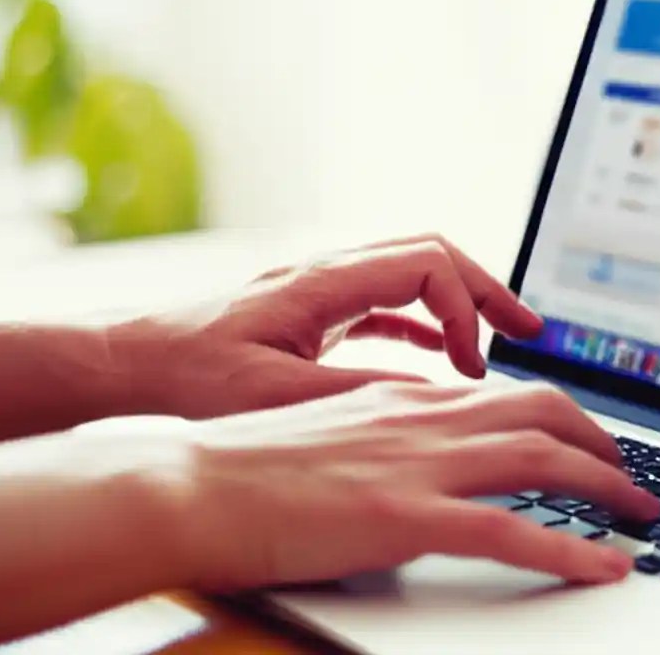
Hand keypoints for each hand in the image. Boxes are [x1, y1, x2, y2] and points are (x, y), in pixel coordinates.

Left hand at [111, 234, 543, 418]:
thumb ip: (355, 394)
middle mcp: (328, 274)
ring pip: (414, 277)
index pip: (428, 265)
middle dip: (487, 291)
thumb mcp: (275, 396)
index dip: (466, 309)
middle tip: (530, 331)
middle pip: (433, 256)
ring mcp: (322, 291)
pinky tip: (445, 361)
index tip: (473, 366)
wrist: (129, 364)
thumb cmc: (188, 377)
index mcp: (324, 282)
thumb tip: (432, 402)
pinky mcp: (313, 313)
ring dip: (461, 306)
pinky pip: (387, 305)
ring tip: (504, 342)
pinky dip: (425, 327)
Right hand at [133, 380, 659, 591]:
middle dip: (602, 442)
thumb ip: (387, 435)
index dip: (564, 416)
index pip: (509, 393)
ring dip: (605, 486)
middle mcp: (422, 419)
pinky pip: (508, 532)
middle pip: (544, 412)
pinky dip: (567, 551)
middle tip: (630, 476)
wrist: (190, 484)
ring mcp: (416, 466)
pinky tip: (602, 567)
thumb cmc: (247, 467)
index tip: (590, 439)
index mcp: (405, 399)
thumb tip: (425, 452)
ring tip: (641, 513)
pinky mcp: (402, 517)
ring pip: (541, 459)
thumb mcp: (333, 432)